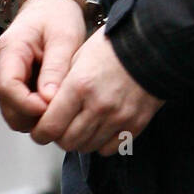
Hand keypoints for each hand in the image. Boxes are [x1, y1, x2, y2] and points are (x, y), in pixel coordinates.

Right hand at [0, 0, 86, 131]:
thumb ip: (56, 68)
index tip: (49, 108)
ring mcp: (3, 74)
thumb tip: (48, 99)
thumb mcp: (64, 38)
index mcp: (10, 48)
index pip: (8, 87)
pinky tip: (52, 98)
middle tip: (60, 108)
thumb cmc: (57, 15)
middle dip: (32, 114)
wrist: (51, 6)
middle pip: (7, 105)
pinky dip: (35, 109)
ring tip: (59, 100)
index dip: (28, 105)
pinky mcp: (11, 81)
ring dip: (34, 114)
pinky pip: (19, 106)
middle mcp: (0, 63)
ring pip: (12, 110)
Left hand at [30, 29, 163, 154]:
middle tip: (60, 128)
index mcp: (80, 86)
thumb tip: (46, 109)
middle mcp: (98, 105)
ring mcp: (119, 117)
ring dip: (79, 140)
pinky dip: (100, 143)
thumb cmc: (114, 46)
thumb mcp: (80, 56)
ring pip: (87, 147)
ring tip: (81, 126)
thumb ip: (62, 84)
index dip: (40, 133)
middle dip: (58, 137)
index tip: (40, 130)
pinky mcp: (135, 124)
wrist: (154, 45)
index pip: (50, 126)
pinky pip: (109, 149)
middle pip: (67, 142)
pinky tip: (100, 128)